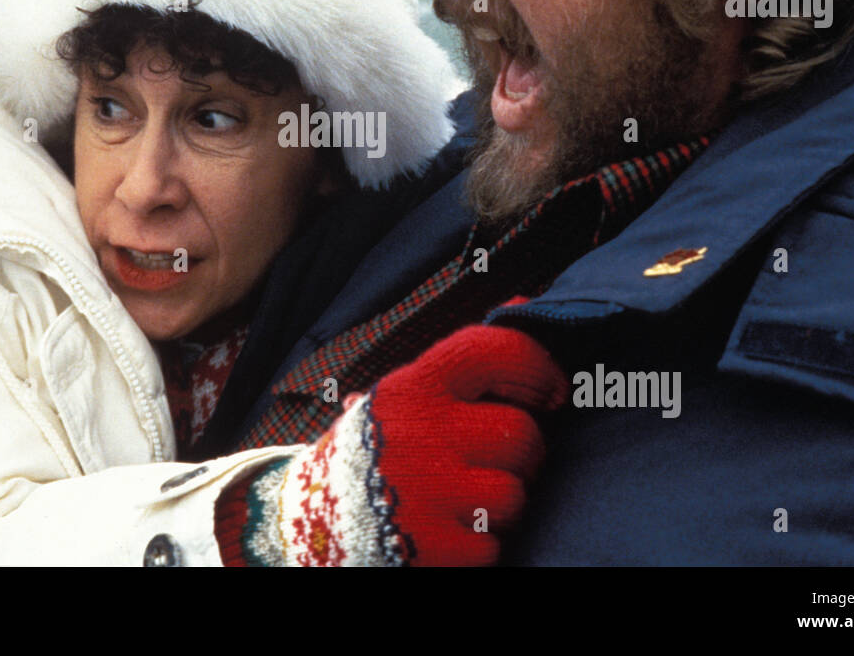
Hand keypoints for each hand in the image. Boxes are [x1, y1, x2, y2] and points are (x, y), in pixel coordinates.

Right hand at [216, 314, 568, 565]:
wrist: (302, 521)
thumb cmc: (371, 450)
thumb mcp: (399, 397)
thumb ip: (457, 364)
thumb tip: (523, 305)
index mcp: (413, 388)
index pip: (494, 351)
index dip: (537, 366)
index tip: (552, 391)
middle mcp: (422, 435)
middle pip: (521, 434)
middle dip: (523, 454)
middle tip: (499, 462)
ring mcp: (427, 495)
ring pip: (514, 495)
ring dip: (500, 504)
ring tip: (463, 501)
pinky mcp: (432, 549)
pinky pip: (492, 547)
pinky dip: (477, 547)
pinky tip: (444, 532)